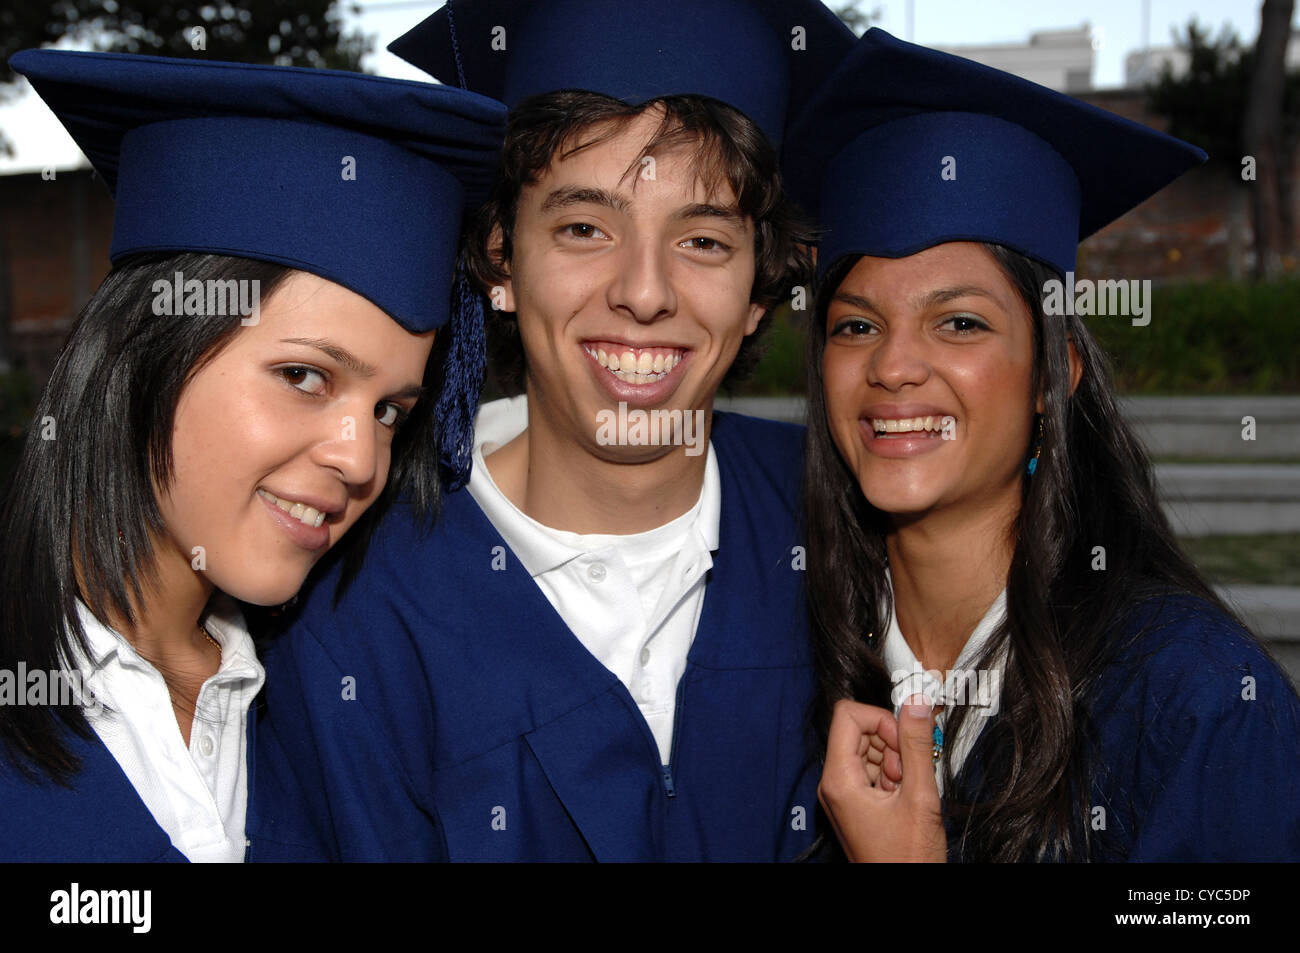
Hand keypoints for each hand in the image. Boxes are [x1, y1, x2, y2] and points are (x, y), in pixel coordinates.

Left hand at [818, 695, 947, 861]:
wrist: (905, 893)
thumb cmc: (907, 859)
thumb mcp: (919, 796)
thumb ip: (916, 745)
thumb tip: (915, 705)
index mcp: (839, 779)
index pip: (848, 715)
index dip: (880, 719)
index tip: (904, 739)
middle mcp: (833, 783)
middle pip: (858, 731)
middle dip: (890, 743)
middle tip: (908, 771)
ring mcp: (843, 793)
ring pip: (867, 750)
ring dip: (893, 761)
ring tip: (907, 790)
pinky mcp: (854, 802)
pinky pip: (870, 771)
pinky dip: (892, 776)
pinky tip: (904, 798)